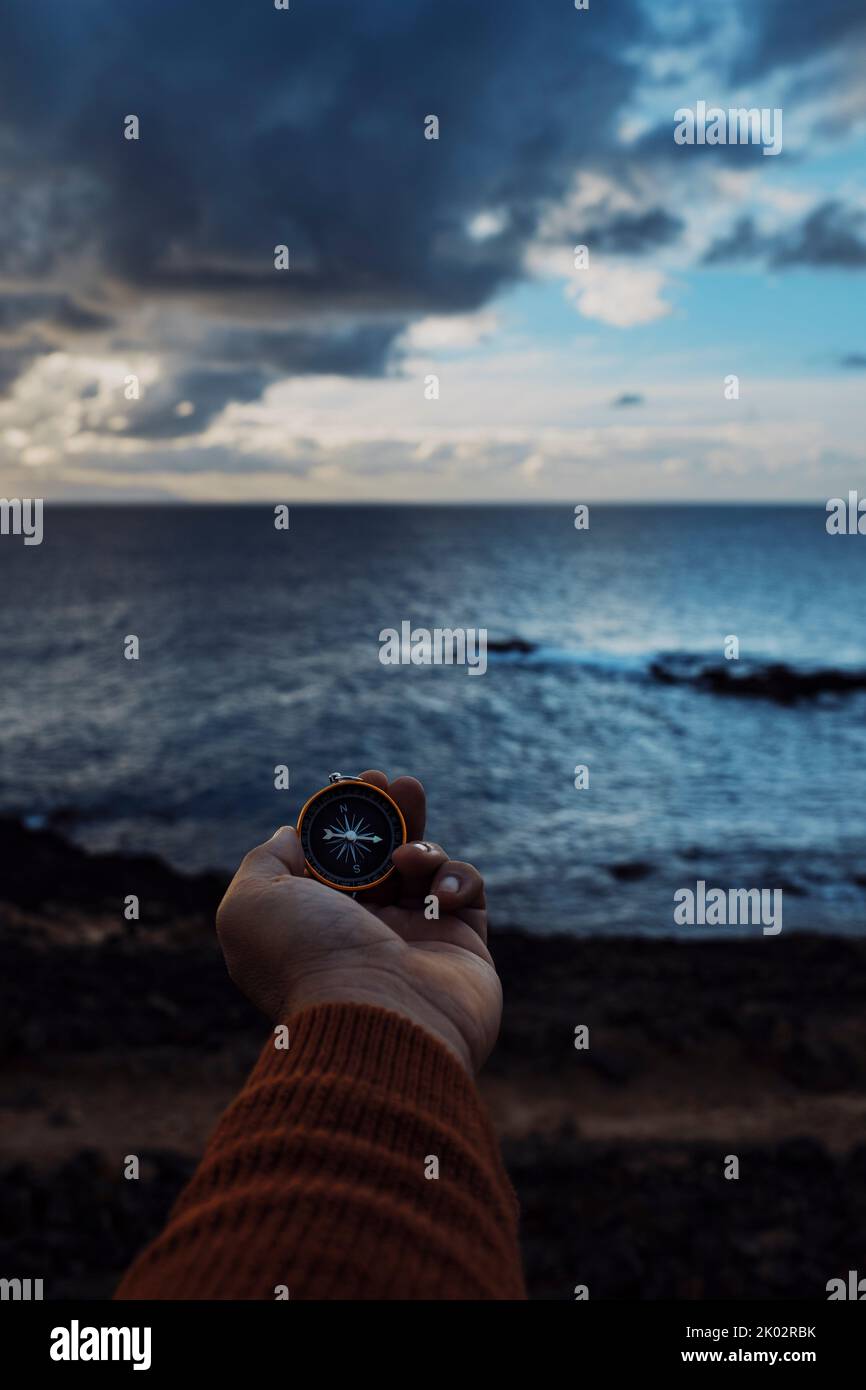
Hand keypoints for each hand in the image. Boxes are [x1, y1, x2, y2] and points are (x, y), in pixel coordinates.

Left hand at [215, 770, 499, 1074]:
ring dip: (421, 839)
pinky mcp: (463, 945)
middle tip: (393, 783)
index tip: (353, 784)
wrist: (379, 1021)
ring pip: (424, 867)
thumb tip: (292, 834)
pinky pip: (467, 891)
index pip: (330, 861)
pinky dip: (454, 877)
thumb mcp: (251, 903)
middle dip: (388, 814)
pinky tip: (435, 891)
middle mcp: (363, 933)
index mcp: (313, 924)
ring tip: (412, 834)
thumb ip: (265, 860)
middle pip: (379, 856)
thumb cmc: (308, 960)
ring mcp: (416, 939)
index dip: (342, 820)